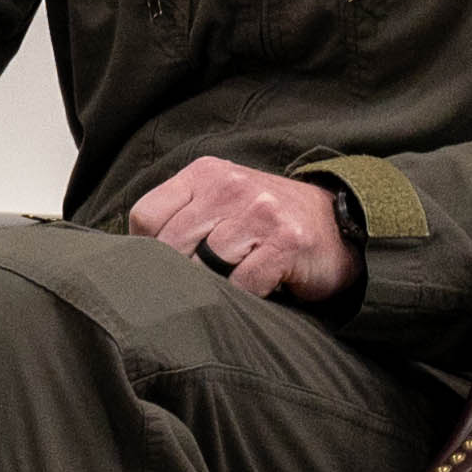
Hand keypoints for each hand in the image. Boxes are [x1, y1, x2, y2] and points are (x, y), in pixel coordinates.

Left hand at [127, 158, 358, 303]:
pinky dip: (245, 297)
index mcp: (206, 173)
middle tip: (198, 287)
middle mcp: (231, 187)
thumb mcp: (221, 202)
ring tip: (228, 288)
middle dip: (180, 275)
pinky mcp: (286, 242)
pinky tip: (258, 290)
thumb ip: (181, 217)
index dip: (151, 249)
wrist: (341, 224)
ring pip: (204, 267)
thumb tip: (131, 260)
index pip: (147, 216)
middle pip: (172, 246)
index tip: (171, 264)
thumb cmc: (269, 223)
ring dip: (214, 287)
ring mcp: (260, 213)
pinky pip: (242, 285)